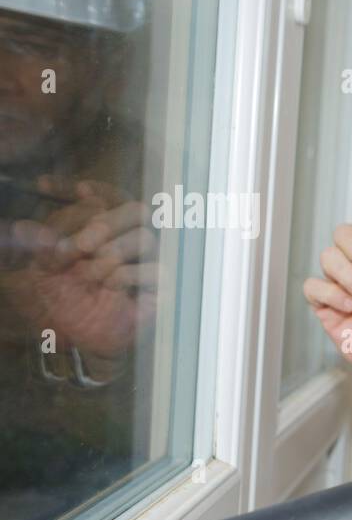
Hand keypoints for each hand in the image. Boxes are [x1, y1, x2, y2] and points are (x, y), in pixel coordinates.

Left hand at [1, 177, 156, 357]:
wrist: (70, 333)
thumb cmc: (59, 292)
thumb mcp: (42, 264)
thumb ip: (36, 242)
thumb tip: (25, 228)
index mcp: (104, 226)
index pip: (102, 194)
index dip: (75, 187)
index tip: (42, 186)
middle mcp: (128, 238)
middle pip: (136, 210)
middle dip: (105, 224)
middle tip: (80, 244)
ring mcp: (146, 263)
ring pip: (146, 239)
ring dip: (111, 253)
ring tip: (85, 273)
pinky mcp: (157, 291)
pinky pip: (155, 272)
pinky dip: (126, 276)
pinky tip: (108, 286)